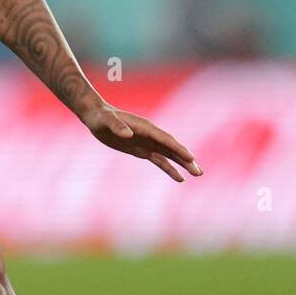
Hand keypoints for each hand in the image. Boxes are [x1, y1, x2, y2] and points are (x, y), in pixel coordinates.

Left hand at [81, 103, 202, 182]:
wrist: (96, 117)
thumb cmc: (101, 117)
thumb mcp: (106, 121)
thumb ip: (117, 126)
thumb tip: (128, 134)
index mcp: (146, 127)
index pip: (165, 140)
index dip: (178, 149)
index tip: (190, 158)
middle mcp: (150, 135)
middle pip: (172, 148)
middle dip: (186, 160)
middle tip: (199, 172)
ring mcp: (148, 142)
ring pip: (169, 155)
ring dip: (183, 164)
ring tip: (197, 174)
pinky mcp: (142, 150)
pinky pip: (159, 160)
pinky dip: (170, 168)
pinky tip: (180, 178)